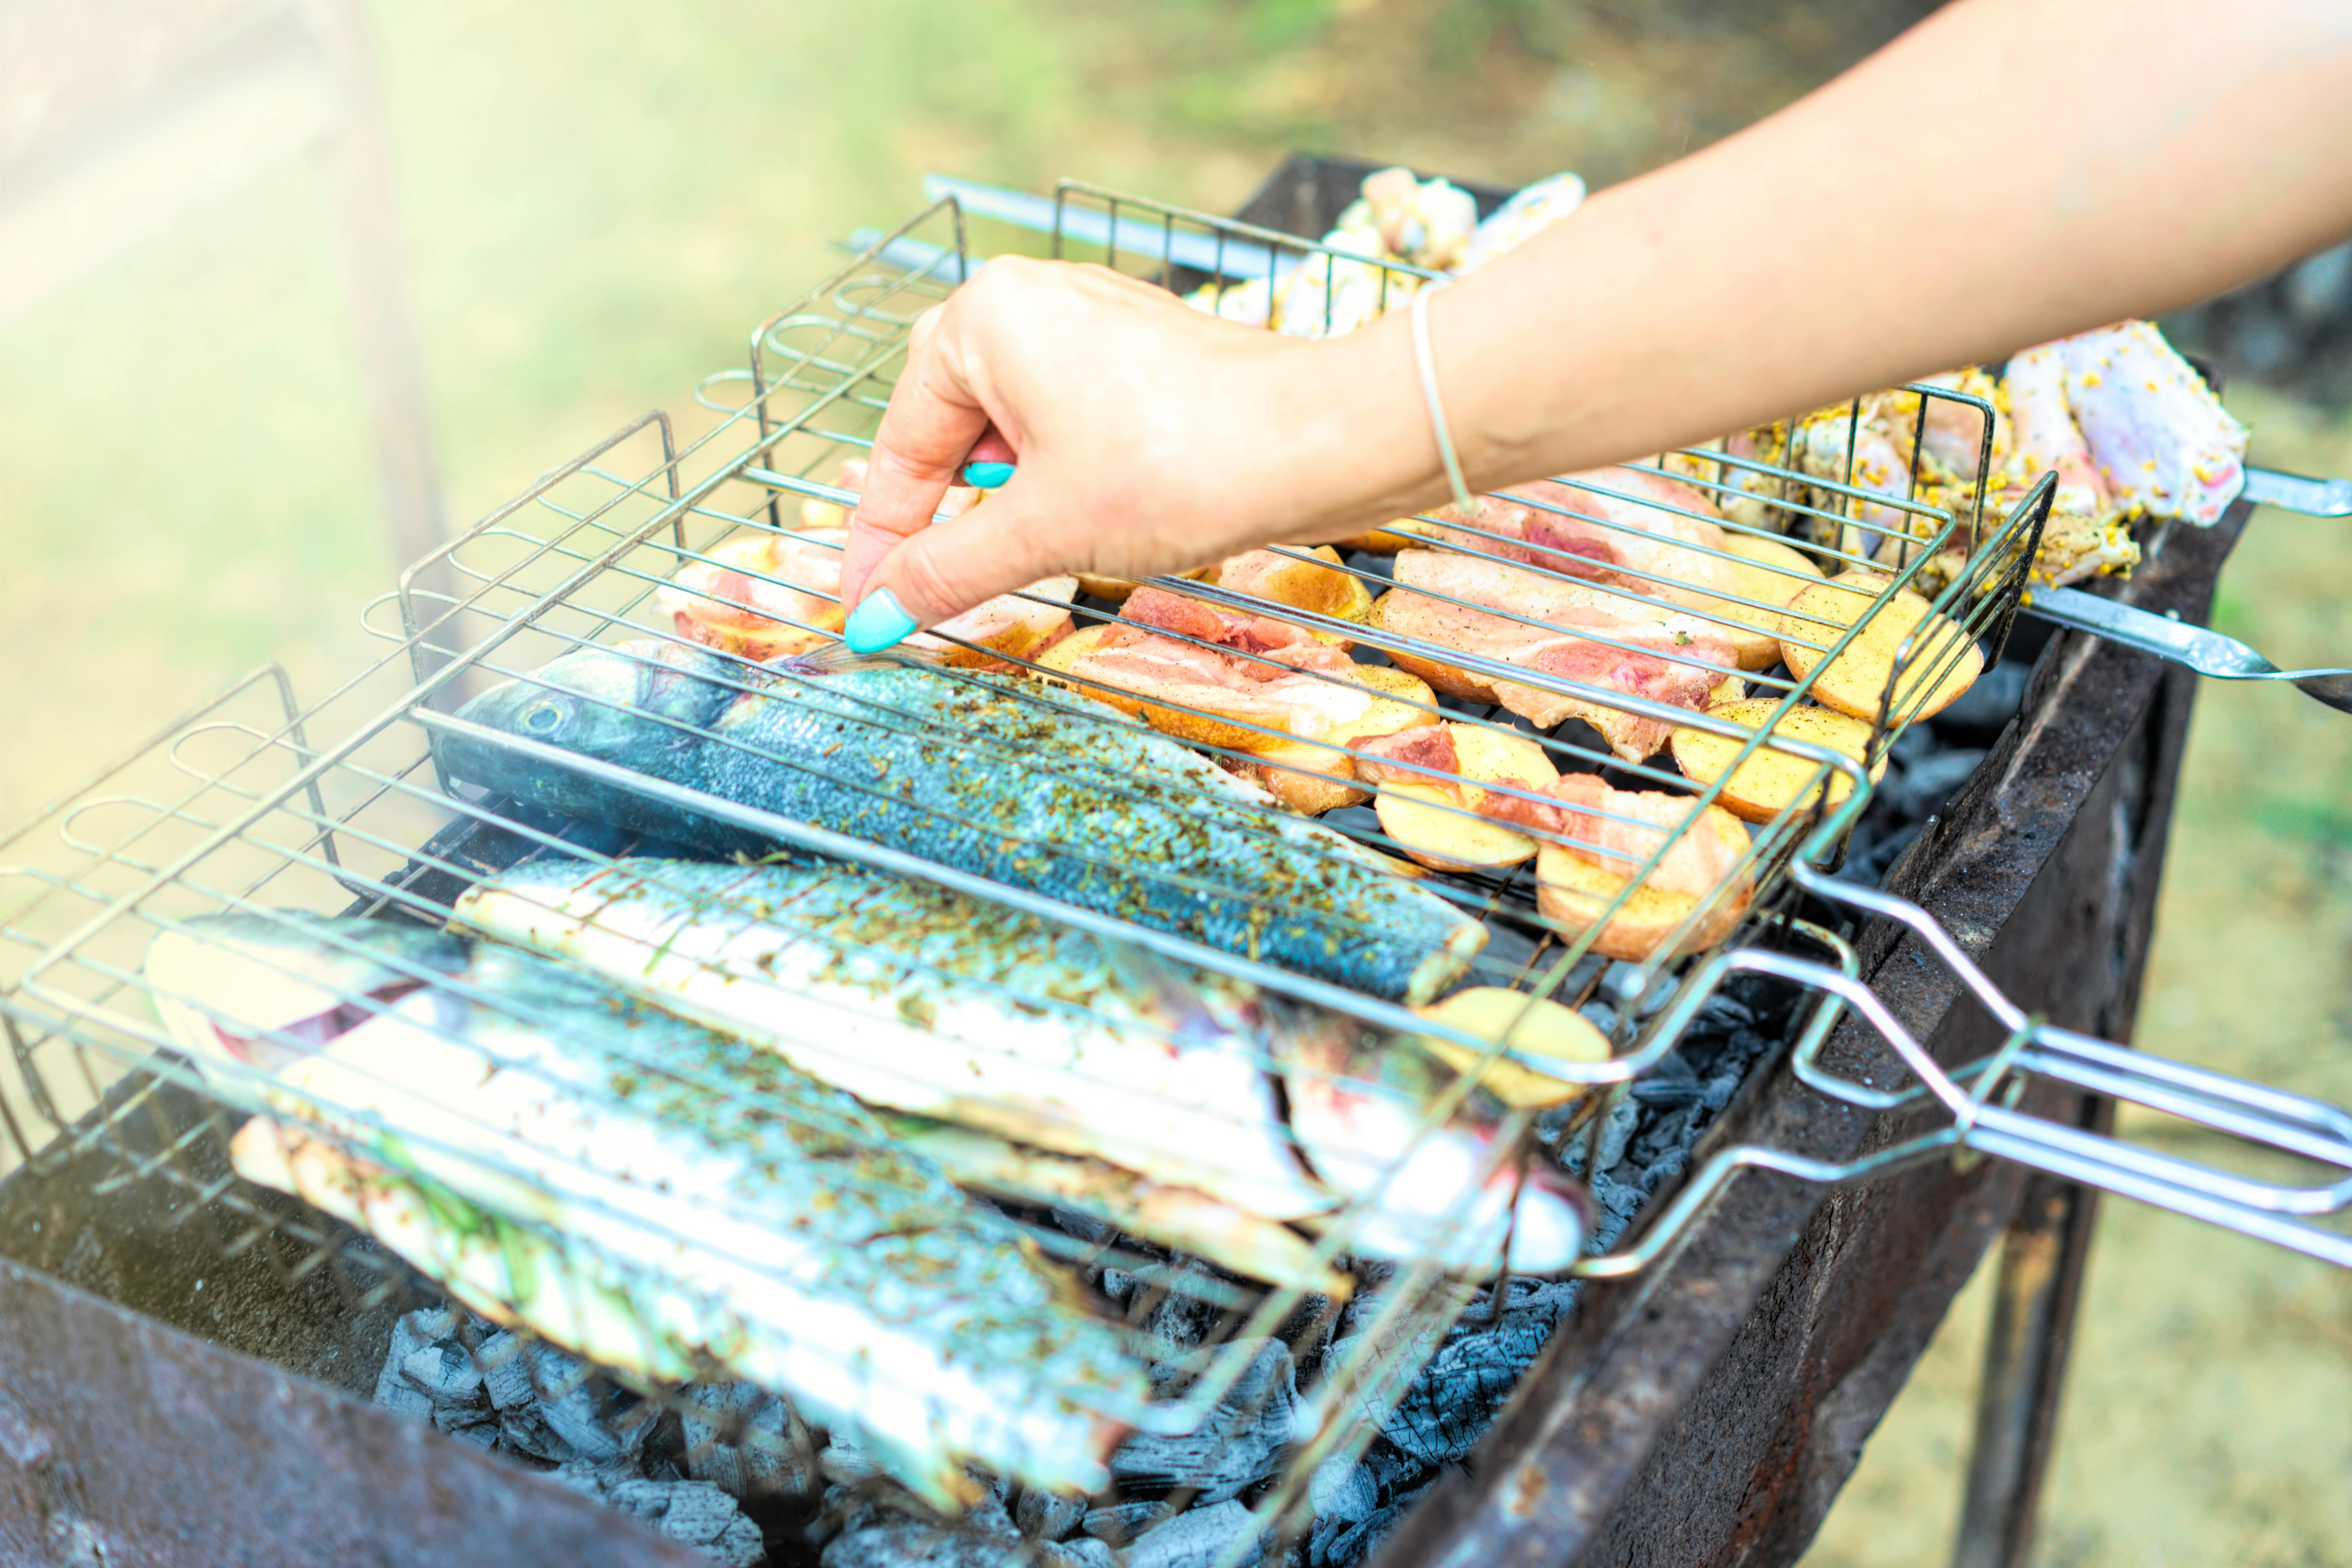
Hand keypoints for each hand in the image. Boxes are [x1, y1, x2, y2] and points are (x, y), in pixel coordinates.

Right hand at [841, 256, 1440, 646]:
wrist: (1319, 442)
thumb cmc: (1179, 466)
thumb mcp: (1040, 531)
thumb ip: (946, 570)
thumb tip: (874, 616)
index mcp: (985, 318)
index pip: (902, 445)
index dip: (881, 540)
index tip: (863, 607)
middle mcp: (1032, 301)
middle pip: (946, 426)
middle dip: (937, 511)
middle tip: (926, 588)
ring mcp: (1091, 322)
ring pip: (1010, 427)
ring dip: (1003, 500)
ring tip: (1024, 554)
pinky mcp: (1141, 356)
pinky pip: (1065, 420)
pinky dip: (1055, 478)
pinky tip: (1082, 520)